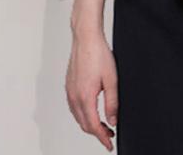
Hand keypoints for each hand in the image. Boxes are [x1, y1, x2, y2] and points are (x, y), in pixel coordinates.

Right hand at [65, 30, 117, 151]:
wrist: (86, 38)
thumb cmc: (98, 54)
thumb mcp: (111, 79)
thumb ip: (112, 102)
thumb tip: (113, 121)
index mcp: (85, 97)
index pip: (93, 126)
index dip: (102, 138)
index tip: (110, 144)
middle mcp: (74, 97)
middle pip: (84, 124)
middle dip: (97, 133)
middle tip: (110, 134)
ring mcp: (69, 91)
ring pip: (78, 117)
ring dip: (90, 124)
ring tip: (104, 124)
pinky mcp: (69, 86)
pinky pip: (74, 107)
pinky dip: (83, 115)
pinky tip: (91, 111)